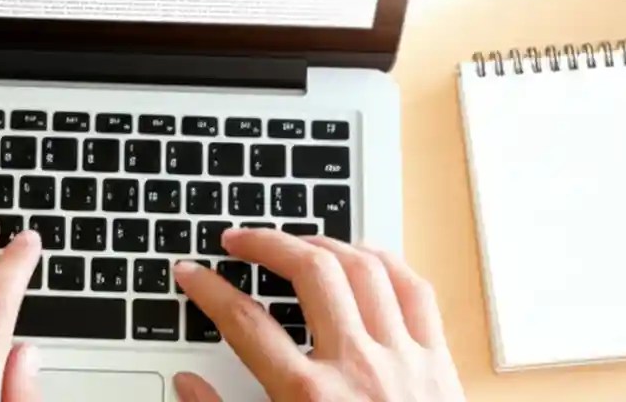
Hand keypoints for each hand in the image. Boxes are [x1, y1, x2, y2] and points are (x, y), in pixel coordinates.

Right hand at [173, 229, 464, 401]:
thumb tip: (187, 386)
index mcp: (309, 398)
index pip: (244, 321)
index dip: (208, 289)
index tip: (190, 272)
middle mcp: (357, 368)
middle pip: (309, 272)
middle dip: (267, 243)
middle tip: (238, 239)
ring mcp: (403, 360)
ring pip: (363, 269)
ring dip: (323, 242)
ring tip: (294, 240)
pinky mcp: (438, 364)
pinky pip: (414, 290)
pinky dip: (385, 261)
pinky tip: (362, 255)